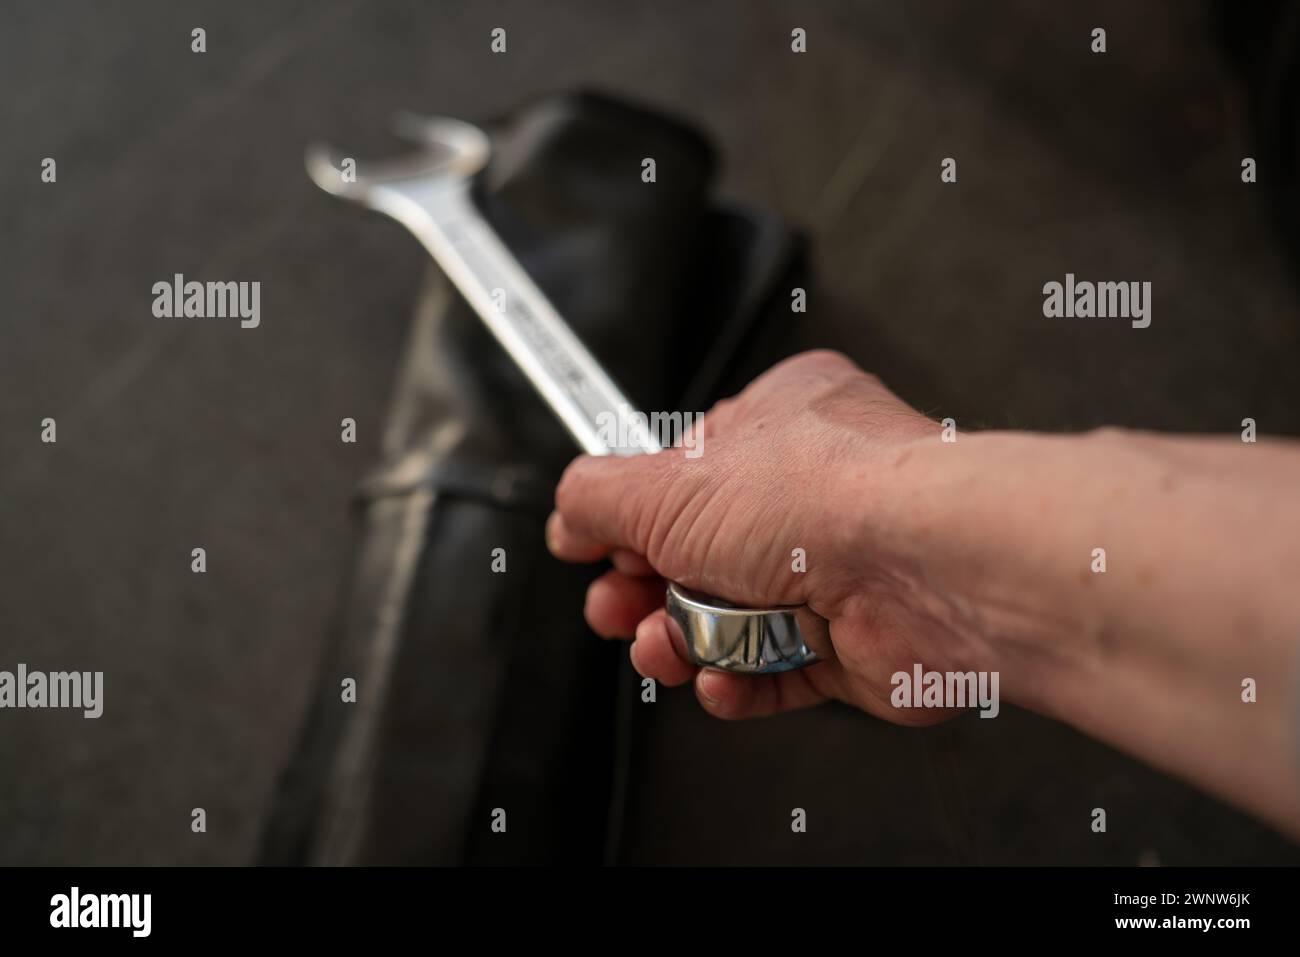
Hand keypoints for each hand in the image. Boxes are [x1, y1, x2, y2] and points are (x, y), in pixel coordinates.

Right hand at [546, 350, 978, 721]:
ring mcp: (835, 570)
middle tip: (616, 607)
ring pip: (729, 616)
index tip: (592, 545)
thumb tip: (570, 512)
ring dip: (683, 639)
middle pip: (698, 551)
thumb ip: (600, 496)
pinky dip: (738, 681)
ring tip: (663, 645)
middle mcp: (812, 491)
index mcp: (777, 421)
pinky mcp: (852, 643)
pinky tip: (719, 678)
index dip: (632, 514)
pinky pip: (774, 670)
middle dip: (644, 590)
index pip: (683, 470)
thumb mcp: (667, 485)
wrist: (923, 569)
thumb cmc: (828, 498)